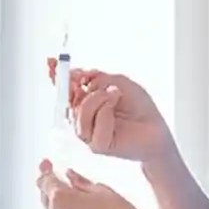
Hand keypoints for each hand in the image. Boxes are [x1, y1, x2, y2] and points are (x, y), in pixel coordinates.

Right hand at [46, 59, 174, 163]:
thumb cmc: (139, 108)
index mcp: (87, 104)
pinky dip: (105, 112)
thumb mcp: (119, 83)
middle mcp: (85, 120)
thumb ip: (99, 78)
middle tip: (82, 77)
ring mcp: (89, 134)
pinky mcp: (98, 146)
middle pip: (68, 102)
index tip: (52, 62)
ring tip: (114, 93)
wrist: (157, 129)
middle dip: (73, 87)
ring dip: (96, 99)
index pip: (67, 91)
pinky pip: (92, 127)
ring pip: (79, 114)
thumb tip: (79, 76)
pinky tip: (116, 105)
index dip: (58, 78)